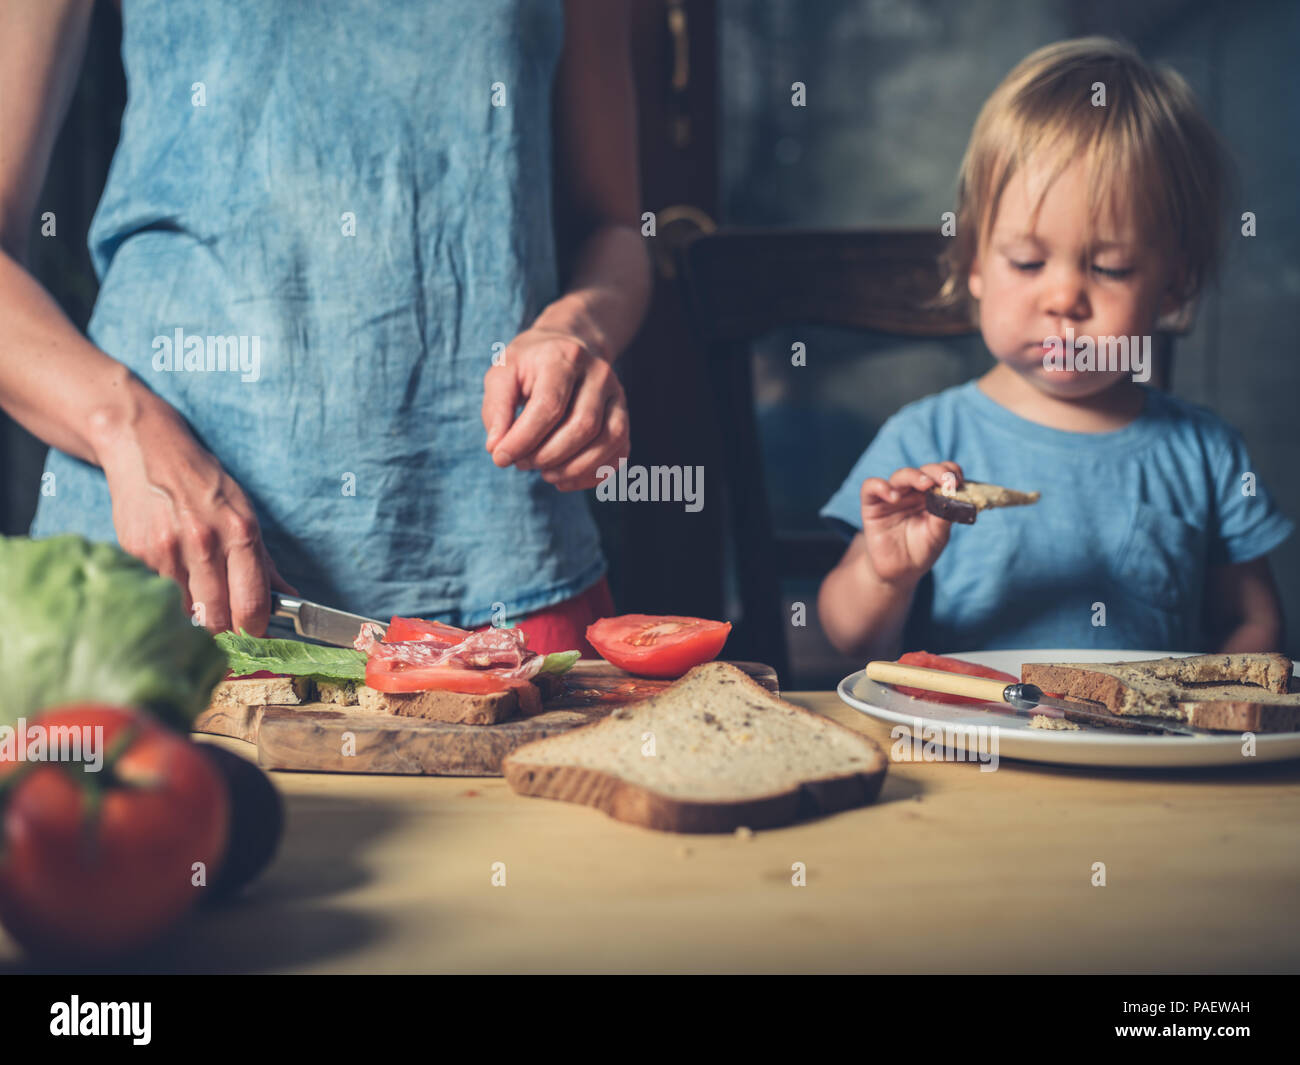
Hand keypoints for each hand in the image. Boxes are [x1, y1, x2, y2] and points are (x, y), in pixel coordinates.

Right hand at [97, 399, 294, 634]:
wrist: (145, 448)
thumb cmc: (203, 482)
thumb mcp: (244, 512)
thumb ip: (264, 561)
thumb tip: (288, 597)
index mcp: (239, 532)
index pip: (251, 603)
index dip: (255, 629)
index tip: (254, 633)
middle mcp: (203, 542)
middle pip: (217, 618)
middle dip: (225, 629)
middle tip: (227, 625)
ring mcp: (166, 549)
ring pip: (186, 611)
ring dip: (196, 612)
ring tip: (200, 592)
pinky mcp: (136, 552)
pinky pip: (159, 591)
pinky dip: (169, 592)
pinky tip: (173, 568)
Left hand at [481, 327, 629, 491]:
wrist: (566, 347)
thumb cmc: (529, 365)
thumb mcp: (503, 374)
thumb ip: (497, 409)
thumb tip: (497, 448)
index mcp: (565, 357)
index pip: (549, 406)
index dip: (524, 439)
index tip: (501, 458)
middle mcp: (599, 373)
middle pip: (583, 426)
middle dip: (549, 456)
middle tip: (523, 464)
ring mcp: (617, 395)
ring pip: (608, 441)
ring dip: (574, 469)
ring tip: (545, 474)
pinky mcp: (623, 416)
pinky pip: (620, 451)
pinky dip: (593, 474)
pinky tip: (565, 479)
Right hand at [859, 462, 963, 584]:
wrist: (899, 572)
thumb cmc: (921, 551)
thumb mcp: (938, 535)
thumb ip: (944, 516)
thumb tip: (953, 497)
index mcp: (932, 496)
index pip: (942, 474)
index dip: (951, 472)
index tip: (959, 482)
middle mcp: (912, 492)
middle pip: (924, 471)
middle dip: (937, 472)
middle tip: (947, 482)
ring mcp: (892, 497)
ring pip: (901, 475)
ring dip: (914, 476)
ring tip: (926, 485)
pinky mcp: (872, 505)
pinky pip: (871, 487)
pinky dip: (881, 486)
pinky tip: (893, 497)